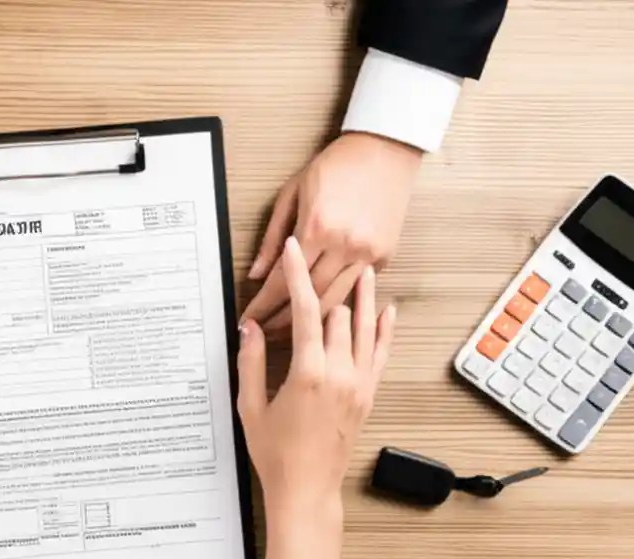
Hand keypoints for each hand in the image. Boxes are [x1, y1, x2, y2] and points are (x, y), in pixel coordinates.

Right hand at [237, 237, 394, 558]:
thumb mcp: (250, 406)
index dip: (298, 275)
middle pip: (339, 312)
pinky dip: (384, 328)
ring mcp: (359, 384)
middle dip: (327, 283)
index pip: (305, 310)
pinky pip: (381, 352)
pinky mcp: (368, 395)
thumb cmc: (276, 454)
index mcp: (309, 373)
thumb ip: (250, 363)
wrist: (307, 489)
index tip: (293, 250)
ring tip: (362, 269)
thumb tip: (249, 328)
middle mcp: (340, 374)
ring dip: (362, 297)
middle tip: (320, 257)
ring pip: (366, 327)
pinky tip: (386, 310)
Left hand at [241, 132, 420, 331]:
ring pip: (335, 300)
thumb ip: (272, 238)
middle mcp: (345, 244)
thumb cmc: (335, 166)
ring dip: (311, 320)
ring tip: (289, 332)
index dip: (263, 304)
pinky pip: (356, 287)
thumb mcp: (292, 194)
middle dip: (283, 321)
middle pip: (309, 298)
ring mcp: (368, 252)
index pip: (282, 280)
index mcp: (317, 227)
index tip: (248, 318)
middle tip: (265, 333)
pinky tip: (322, 313)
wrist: (384, 150)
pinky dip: (338, 301)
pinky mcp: (385, 255)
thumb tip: (256, 273)